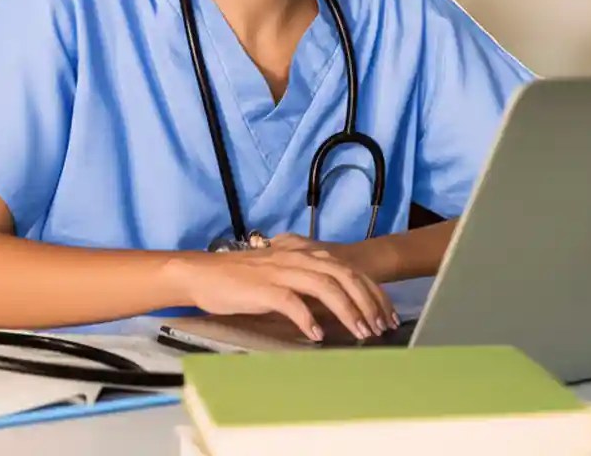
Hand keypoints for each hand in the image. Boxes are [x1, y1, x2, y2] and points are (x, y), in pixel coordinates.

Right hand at [166, 246, 398, 341]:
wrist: (203, 273)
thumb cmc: (242, 279)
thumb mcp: (282, 275)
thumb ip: (309, 284)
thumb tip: (337, 306)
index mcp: (305, 254)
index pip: (350, 270)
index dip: (373, 292)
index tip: (387, 314)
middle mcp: (297, 258)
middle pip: (345, 276)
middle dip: (368, 302)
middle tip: (380, 327)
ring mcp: (281, 271)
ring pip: (325, 286)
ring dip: (347, 311)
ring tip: (360, 333)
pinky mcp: (263, 288)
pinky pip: (292, 302)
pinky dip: (308, 318)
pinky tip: (318, 335)